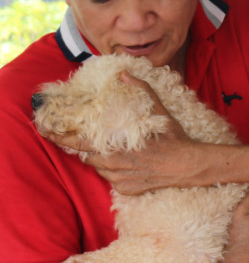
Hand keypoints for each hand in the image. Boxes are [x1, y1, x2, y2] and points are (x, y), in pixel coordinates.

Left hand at [43, 73, 201, 194]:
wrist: (188, 166)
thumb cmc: (173, 138)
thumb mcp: (159, 111)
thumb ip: (141, 90)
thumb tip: (124, 74)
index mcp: (115, 145)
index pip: (77, 142)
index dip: (58, 136)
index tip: (45, 131)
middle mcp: (113, 165)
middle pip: (86, 157)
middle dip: (86, 149)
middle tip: (90, 141)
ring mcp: (119, 179)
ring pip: (99, 169)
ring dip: (101, 160)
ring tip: (115, 152)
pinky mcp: (126, 189)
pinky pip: (112, 179)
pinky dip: (115, 172)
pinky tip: (129, 164)